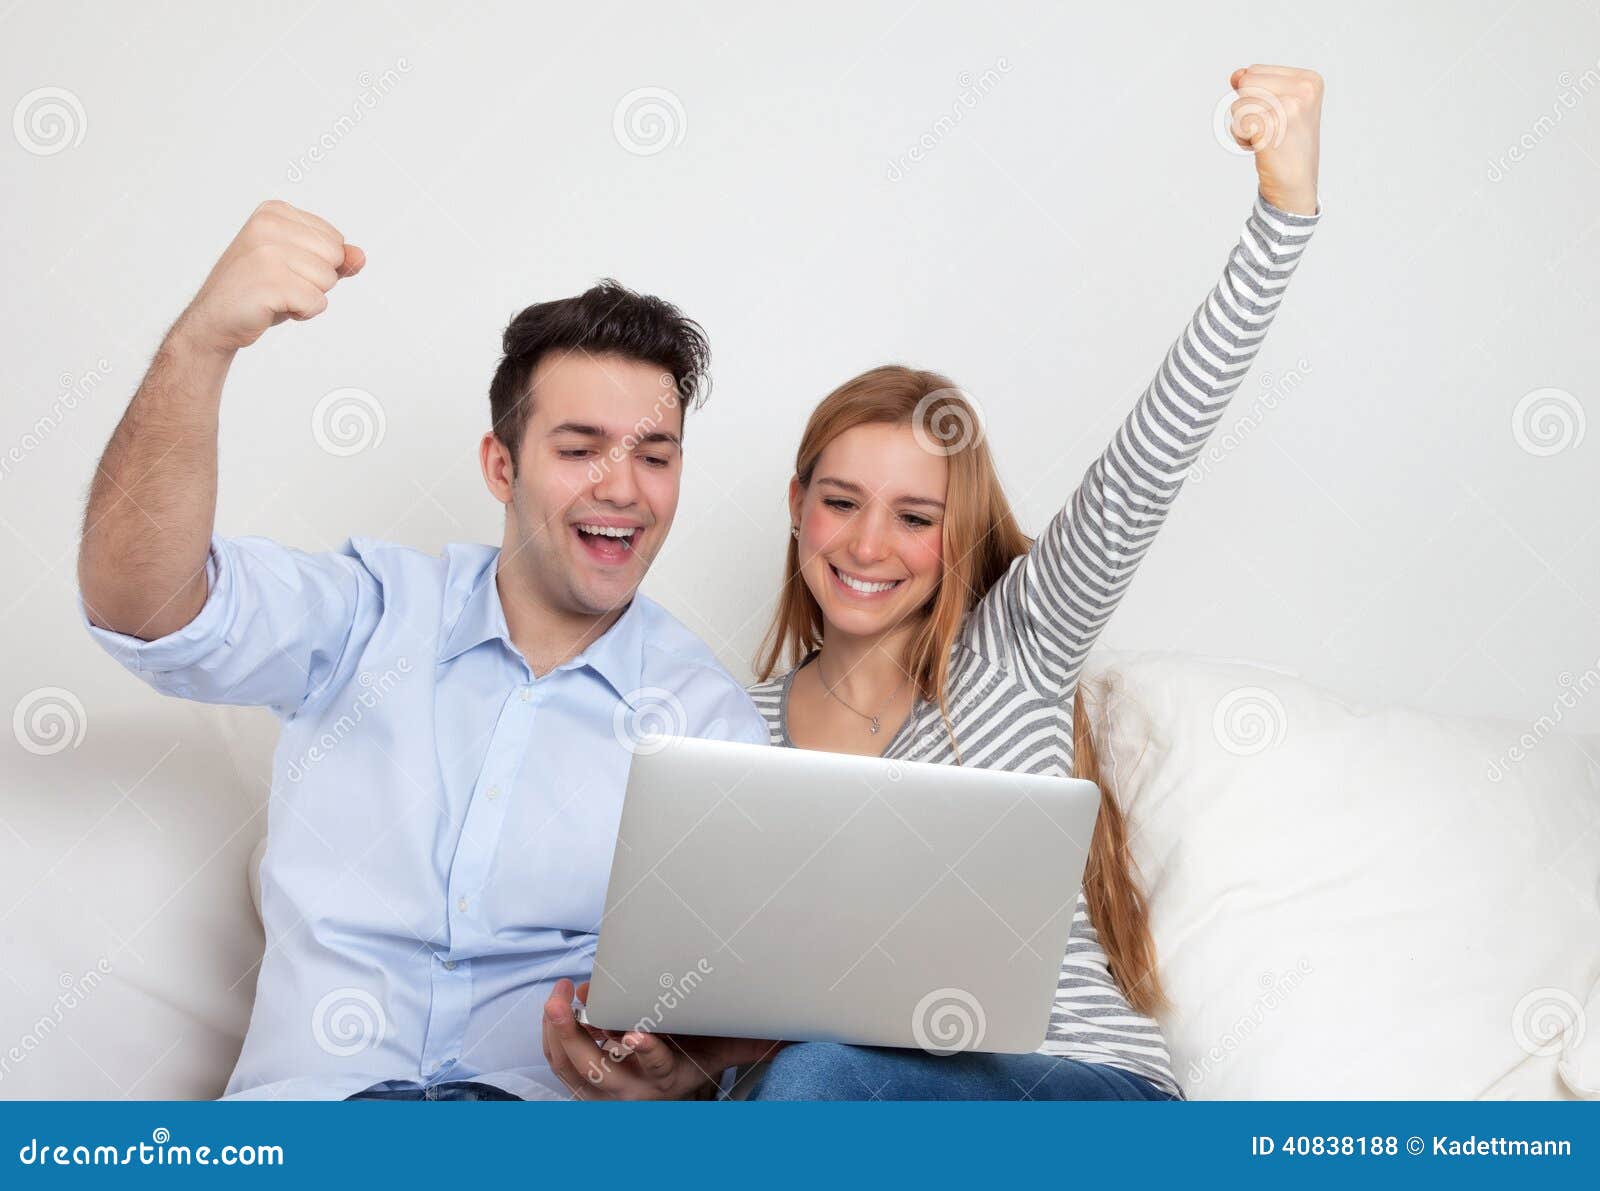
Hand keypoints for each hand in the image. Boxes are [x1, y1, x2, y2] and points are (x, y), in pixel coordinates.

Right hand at [173, 199, 364, 355]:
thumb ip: (334, 259)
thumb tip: (360, 256)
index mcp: (274, 212)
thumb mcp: (299, 267)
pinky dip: (302, 313)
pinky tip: (272, 307)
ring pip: (328, 280)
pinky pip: (316, 302)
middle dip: (317, 280)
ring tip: (275, 295)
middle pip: (335, 256)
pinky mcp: (269, 281)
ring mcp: (266, 252)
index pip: (335, 240)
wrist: (214, 319)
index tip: (285, 269)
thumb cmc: (259, 290)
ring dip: (308, 297)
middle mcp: (268, 225)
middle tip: (280, 284)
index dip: (319, 264)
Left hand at [541, 979, 785, 1099]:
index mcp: (666, 1078)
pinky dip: (551, 1036)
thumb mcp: (721, 1051)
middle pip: (595, 1069)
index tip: (635, 1033)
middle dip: (575, 1034)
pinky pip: (557, 1064)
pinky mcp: (581, 1083)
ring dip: (556, 1030)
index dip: (645, 1050)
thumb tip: (793, 1031)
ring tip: (557, 994)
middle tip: (565, 998)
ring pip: (569, 1066)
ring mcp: (601, 1090)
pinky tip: (556, 1007)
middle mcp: (630, 1089)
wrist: (667, 1095)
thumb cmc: (692, 1058)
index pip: (655, 1066)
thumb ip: (752, 1041)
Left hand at [1225, 64, 1322, 215]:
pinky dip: (1241, 138)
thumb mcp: (1277, 107)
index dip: (1254, 97)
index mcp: (1309, 79)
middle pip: (1245, 82)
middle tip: (1268, 129)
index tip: (1275, 117)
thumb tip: (1236, 74)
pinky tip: (1260, 148)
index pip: (1254, 71)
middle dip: (1246, 108)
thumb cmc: (1286, 147)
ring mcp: (1290, 106)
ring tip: (1266, 139)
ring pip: (1238, 102)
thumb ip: (1256, 85)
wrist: (1296, 186)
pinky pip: (1238, 122)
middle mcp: (1304, 89)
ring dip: (1243, 125)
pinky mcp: (1273, 125)